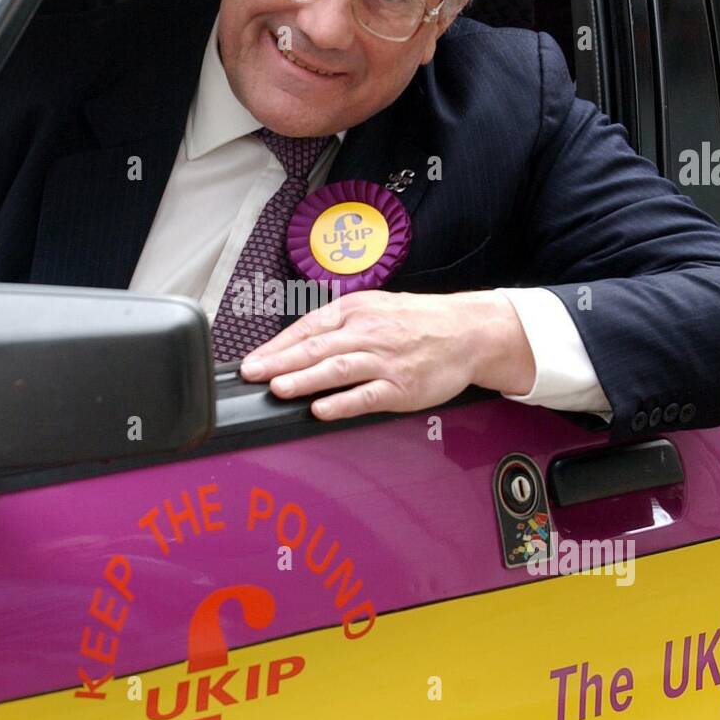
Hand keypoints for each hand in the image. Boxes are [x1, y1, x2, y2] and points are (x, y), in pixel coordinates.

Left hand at [239, 289, 536, 420]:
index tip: (251, 362)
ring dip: (304, 379)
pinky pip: (366, 395)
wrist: (467, 331)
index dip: (276, 347)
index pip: (307, 329)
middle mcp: (367, 332)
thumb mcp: (375, 309)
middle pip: (315, 347)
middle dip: (279, 362)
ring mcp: (384, 360)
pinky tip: (320, 410)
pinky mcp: (401, 386)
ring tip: (278, 388)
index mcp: (355, 311)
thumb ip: (339, 326)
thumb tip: (297, 346)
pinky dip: (341, 403)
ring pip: (337, 369)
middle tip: (252, 375)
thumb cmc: (418, 322)